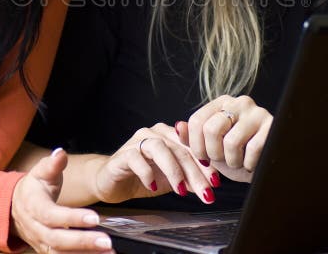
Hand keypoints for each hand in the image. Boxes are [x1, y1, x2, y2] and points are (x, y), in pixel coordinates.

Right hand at [11, 148, 113, 252]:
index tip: (95, 218)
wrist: (14, 208)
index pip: (52, 215)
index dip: (72, 218)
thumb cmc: (33, 189)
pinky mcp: (47, 252)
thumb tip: (60, 153)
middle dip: (82, 242)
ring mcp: (41, 244)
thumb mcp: (40, 172)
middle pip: (57, 240)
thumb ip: (52, 164)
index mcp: (34, 207)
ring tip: (108, 252)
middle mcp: (36, 229)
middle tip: (106, 241)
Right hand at [92, 123, 218, 204]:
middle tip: (205, 192)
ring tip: (181, 190)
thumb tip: (210, 186)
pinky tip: (152, 186)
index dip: (206, 165)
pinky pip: (136, 158)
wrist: (111, 183)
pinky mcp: (122, 154)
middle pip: (179, 149)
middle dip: (195, 173)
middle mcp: (153, 134)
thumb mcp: (170, 180)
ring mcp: (137, 142)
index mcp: (168, 136)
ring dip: (173, 170)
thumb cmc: (141, 178)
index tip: (216, 183)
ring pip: (160, 148)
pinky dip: (146, 172)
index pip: (192, 148)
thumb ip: (188, 179)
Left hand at [182, 95, 272, 181]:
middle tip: (224, 160)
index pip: (196, 121)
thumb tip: (178, 126)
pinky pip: (253, 149)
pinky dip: (249, 164)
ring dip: (232, 161)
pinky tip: (252, 163)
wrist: (265, 168)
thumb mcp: (210, 148)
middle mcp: (239, 102)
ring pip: (231, 142)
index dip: (196, 146)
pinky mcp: (272, 127)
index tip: (204, 158)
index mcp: (221, 103)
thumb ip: (192, 138)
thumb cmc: (237, 156)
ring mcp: (257, 113)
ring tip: (239, 161)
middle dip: (214, 154)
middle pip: (211, 129)